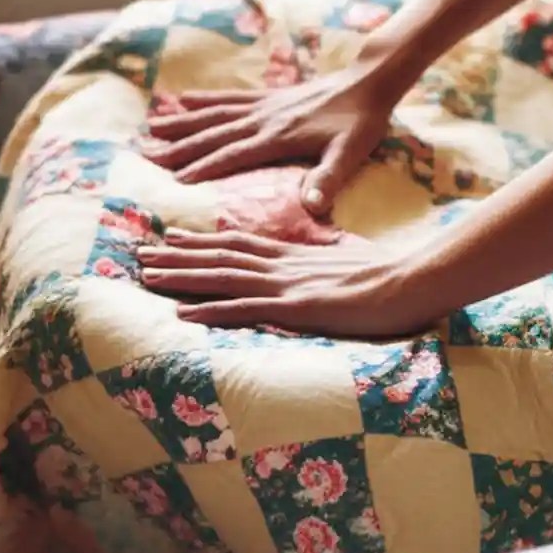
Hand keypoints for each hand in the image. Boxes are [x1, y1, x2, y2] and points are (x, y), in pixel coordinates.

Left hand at [138, 228, 435, 336]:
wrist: (413, 280)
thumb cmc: (391, 274)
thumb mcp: (351, 262)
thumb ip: (328, 261)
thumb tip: (322, 261)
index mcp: (296, 255)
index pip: (239, 243)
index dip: (203, 240)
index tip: (172, 237)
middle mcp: (283, 266)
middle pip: (219, 256)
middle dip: (177, 256)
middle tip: (139, 254)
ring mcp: (287, 286)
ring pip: (222, 278)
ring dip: (181, 277)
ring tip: (146, 275)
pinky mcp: (296, 309)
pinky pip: (244, 310)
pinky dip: (210, 311)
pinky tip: (183, 314)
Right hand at [146, 63, 397, 214]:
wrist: (370, 81)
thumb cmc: (362, 122)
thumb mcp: (351, 154)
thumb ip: (328, 179)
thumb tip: (311, 206)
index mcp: (278, 137)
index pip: (233, 155)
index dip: (204, 168)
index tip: (174, 181)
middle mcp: (264, 119)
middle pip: (213, 134)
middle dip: (179, 147)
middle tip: (145, 157)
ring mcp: (264, 105)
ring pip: (214, 114)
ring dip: (182, 123)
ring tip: (151, 129)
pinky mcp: (269, 96)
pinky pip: (230, 97)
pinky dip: (205, 100)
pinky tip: (183, 100)